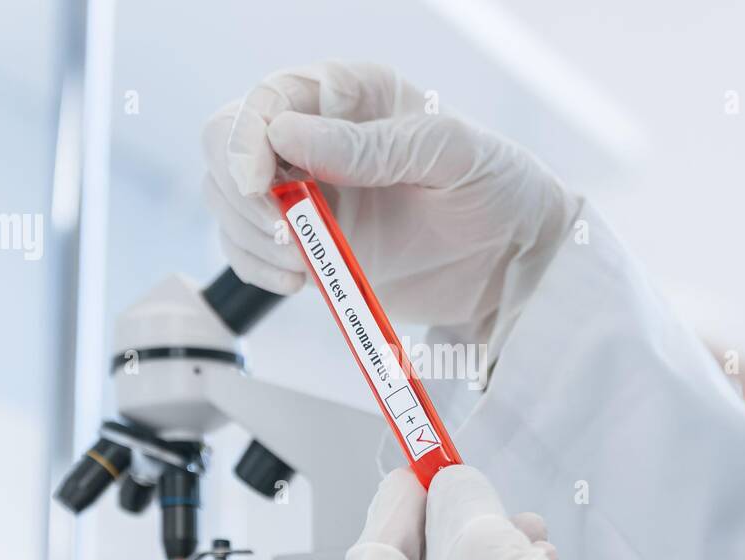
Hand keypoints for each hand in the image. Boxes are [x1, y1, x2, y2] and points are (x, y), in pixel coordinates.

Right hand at [201, 61, 581, 337]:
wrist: (518, 260)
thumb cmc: (499, 188)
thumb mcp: (451, 154)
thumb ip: (374, 145)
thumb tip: (286, 136)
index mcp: (352, 95)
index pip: (268, 99)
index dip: (248, 139)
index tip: (262, 186)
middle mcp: (318, 136)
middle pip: (226, 143)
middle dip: (240, 192)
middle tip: (286, 234)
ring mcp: (308, 192)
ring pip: (228, 199)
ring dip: (248, 235)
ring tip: (302, 264)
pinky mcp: (309, 242)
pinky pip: (249, 248)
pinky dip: (256, 267)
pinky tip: (299, 280)